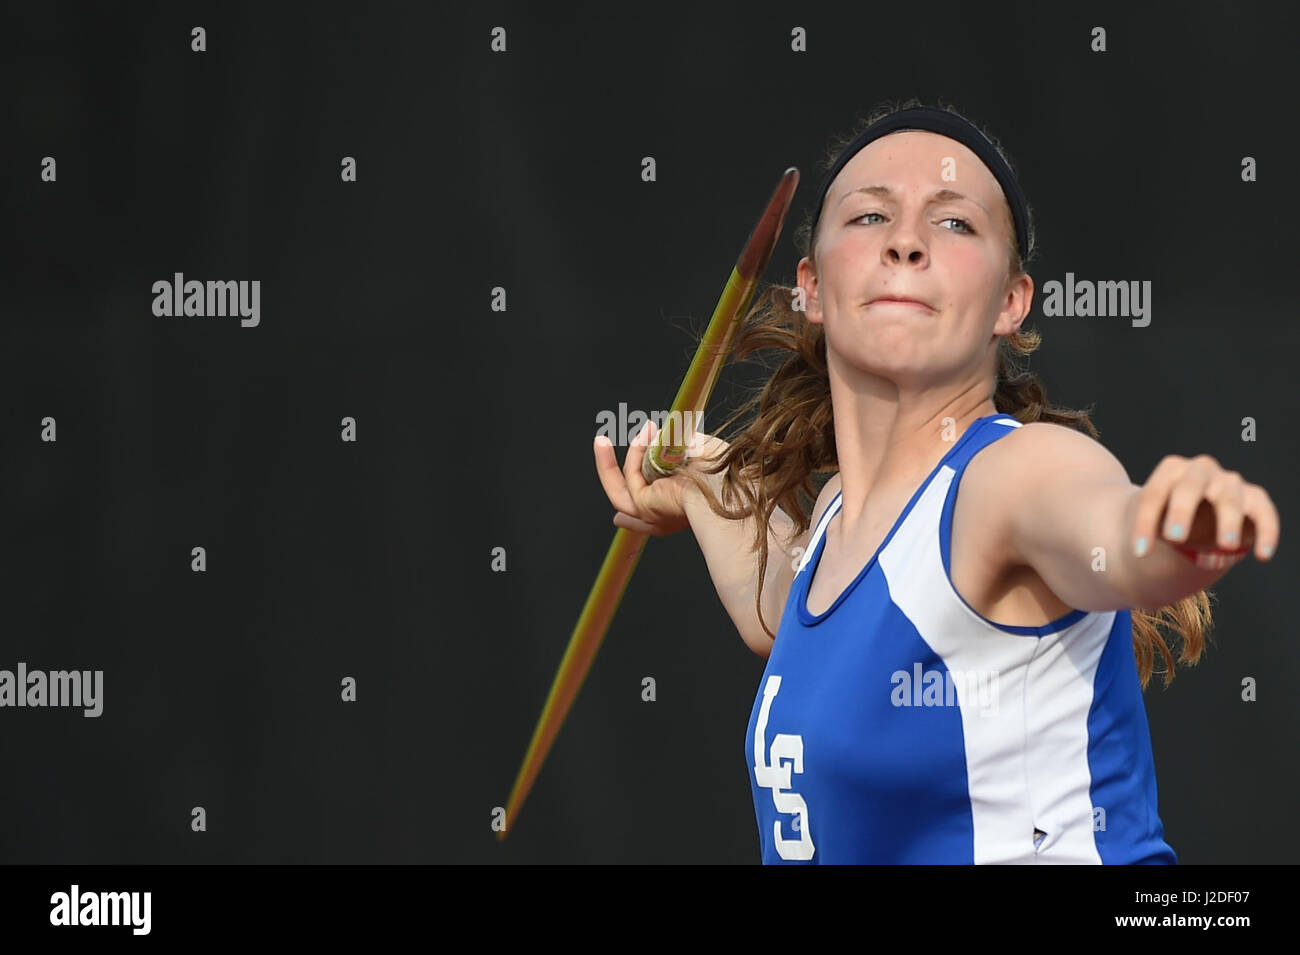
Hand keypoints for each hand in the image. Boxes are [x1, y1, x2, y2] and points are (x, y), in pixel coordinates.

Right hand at [593, 420, 726, 536]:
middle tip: (600, 445)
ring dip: (606, 463)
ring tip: (601, 439)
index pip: (649, 519)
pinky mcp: (645, 506)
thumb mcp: (699, 451)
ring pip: (617, 492)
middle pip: (625, 504)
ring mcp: (652, 514)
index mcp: (679, 510)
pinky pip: (630, 476)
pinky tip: (645, 436)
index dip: (633, 520)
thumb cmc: (724, 473)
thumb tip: (667, 434)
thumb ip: (679, 444)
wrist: (727, 486)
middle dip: (608, 474)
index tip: (618, 521)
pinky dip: (634, 453)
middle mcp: (663, 517)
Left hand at [1132, 454, 1279, 566]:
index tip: (1139, 553)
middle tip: (1175, 539)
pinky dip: (1267, 531)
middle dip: (1182, 511)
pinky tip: (1261, 555)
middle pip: (1190, 486)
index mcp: (1170, 470)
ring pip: (1229, 497)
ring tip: (1225, 546)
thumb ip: (1145, 530)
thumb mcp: (1146, 522)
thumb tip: (1142, 555)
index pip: (1154, 495)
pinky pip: (1263, 511)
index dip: (1145, 524)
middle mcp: (1200, 470)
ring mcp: (1229, 482)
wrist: (1186, 514)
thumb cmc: (1161, 518)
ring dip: (1227, 520)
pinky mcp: (1253, 499)